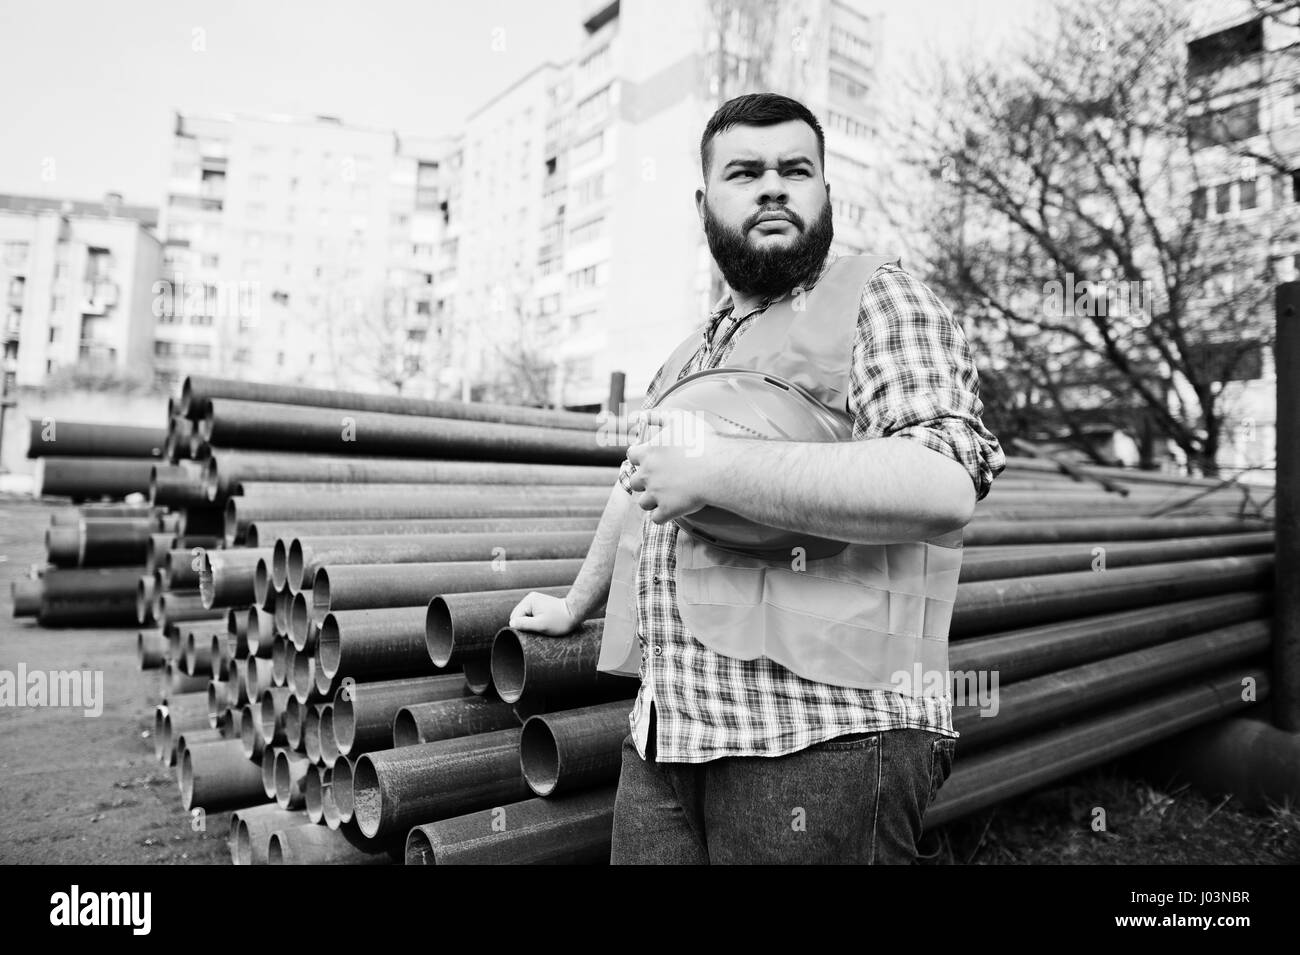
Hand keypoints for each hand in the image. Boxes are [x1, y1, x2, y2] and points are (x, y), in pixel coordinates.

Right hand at [508, 592, 578, 635]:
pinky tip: (542, 624)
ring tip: (541, 627)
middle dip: (524, 625)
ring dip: (529, 624)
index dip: (521, 628)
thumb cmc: (559, 620)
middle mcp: (530, 598)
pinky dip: (533, 621)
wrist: (575, 613)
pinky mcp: (539, 605)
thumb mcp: (541, 625)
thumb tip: (511, 623)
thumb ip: (524, 624)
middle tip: (537, 630)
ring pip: (524, 616)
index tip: (533, 632)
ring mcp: (534, 601)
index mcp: (529, 601)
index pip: (515, 617)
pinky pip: (530, 615)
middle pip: (518, 616)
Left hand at [626, 408, 724, 524]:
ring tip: (667, 497)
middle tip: (660, 480)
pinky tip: (673, 511)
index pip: (632, 456)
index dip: (640, 457)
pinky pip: (657, 519)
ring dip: (652, 501)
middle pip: (635, 482)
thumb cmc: (701, 441)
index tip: (650, 459)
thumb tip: (639, 415)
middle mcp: (647, 474)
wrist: (717, 467)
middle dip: (645, 482)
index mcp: (648, 453)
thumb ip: (658, 416)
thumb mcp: (679, 419)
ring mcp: (656, 494)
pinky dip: (663, 516)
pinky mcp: (667, 510)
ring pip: (644, 503)